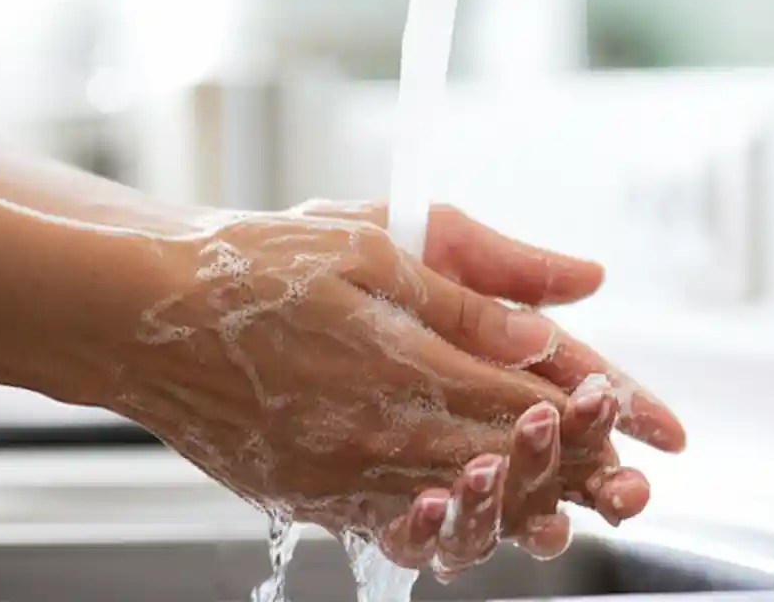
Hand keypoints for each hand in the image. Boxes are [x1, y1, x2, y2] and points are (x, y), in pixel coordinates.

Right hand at [106, 203, 682, 573]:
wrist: (143, 318)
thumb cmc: (251, 269)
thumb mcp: (365, 245)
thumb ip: (461, 294)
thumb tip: (546, 323)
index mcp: (404, 359)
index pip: (520, 394)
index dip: (586, 408)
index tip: (629, 413)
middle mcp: (379, 429)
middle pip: (502, 459)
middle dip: (573, 470)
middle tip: (627, 482)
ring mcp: (341, 473)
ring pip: (455, 506)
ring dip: (518, 510)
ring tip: (566, 516)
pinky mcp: (305, 496)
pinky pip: (389, 526)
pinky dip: (441, 528)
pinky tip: (467, 522)